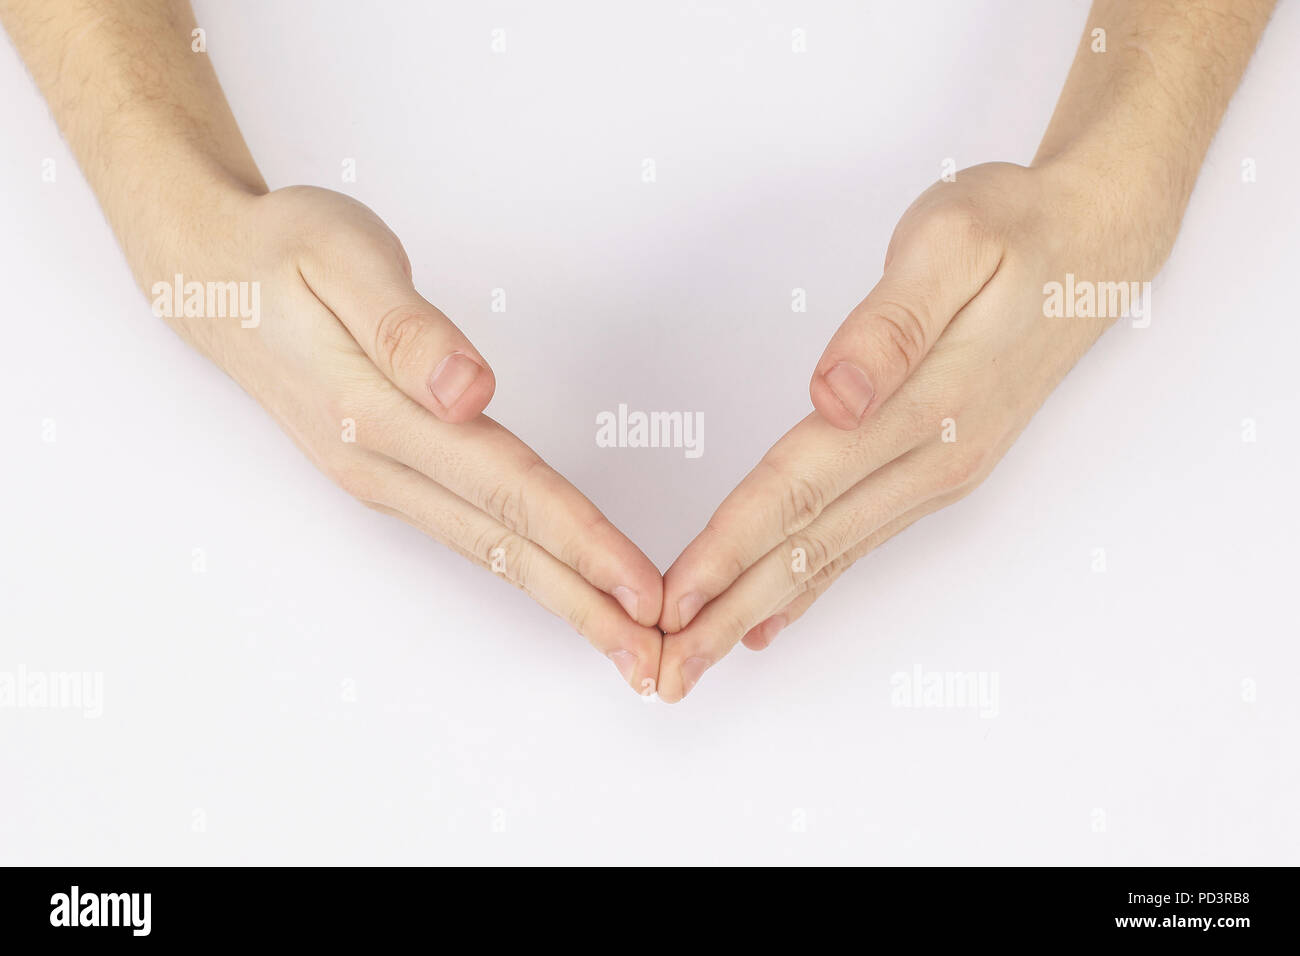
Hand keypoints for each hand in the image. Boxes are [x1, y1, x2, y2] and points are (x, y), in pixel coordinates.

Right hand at [161, 185, 663, 692]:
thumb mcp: (339, 257)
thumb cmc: (282, 254)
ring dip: (561, 599)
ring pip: (489, 550)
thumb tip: (470, 390)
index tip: (639, 591)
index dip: (579, 542)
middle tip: (654, 659)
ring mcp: (381, 479)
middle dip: (586, 604)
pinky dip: (524, 568)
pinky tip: (559, 587)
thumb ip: (405, 329)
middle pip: (503, 544)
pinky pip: (471, 532)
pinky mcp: (388, 475)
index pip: (505, 487)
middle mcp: (381, 466)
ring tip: (622, 643)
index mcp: (378, 414)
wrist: (210, 278)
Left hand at [655, 162, 1134, 701]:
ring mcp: (938, 472)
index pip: (801, 487)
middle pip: (809, 545)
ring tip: (702, 658)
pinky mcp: (937, 469)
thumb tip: (834, 395)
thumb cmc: (1016, 228)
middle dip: (729, 612)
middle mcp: (932, 459)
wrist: (1093, 245)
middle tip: (668, 673)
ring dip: (761, 611)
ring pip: (830, 555)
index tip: (676, 600)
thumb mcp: (950, 242)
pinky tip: (774, 618)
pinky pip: (859, 542)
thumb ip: (889, 325)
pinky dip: (811, 586)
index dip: (732, 545)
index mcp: (923, 405)